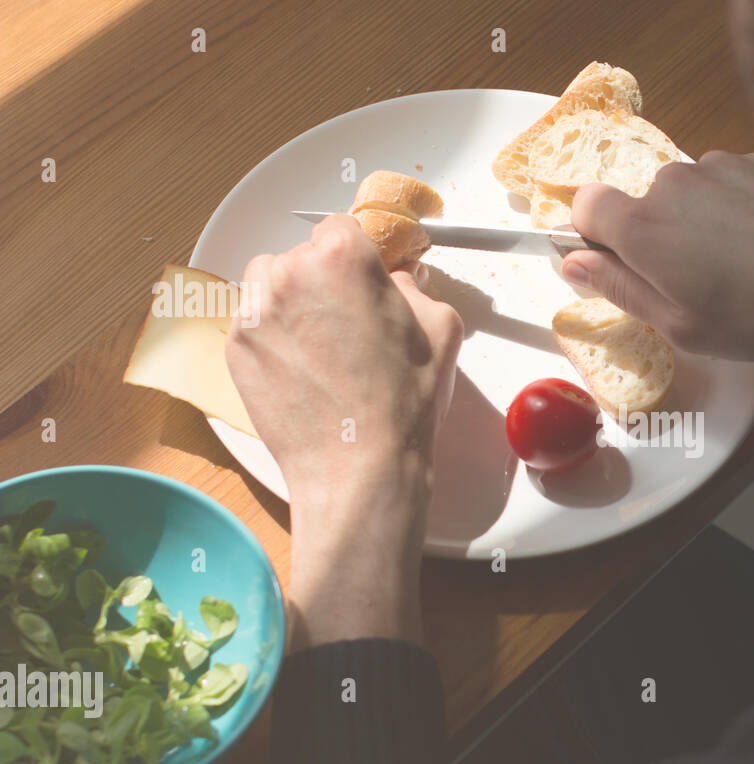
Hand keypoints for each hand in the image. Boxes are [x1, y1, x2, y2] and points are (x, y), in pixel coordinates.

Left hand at [226, 215, 462, 647]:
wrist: (358, 469)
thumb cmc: (403, 403)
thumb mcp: (440, 329)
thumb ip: (415, 286)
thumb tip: (397, 278)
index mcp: (343, 256)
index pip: (342, 226)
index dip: (358, 255)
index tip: (364, 277)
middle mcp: (290, 272)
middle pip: (301, 255)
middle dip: (323, 281)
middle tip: (349, 323)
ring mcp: (255, 311)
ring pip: (270, 285)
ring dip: (292, 304)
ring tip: (321, 347)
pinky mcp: (234, 348)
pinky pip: (254, 325)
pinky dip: (274, 340)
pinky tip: (303, 372)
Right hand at [560, 151, 753, 359]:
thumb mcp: (680, 324)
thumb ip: (620, 289)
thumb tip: (574, 265)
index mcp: (643, 227)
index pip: (584, 207)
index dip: (595, 239)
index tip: (616, 266)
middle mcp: (672, 183)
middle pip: (641, 206)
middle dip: (657, 241)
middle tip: (694, 286)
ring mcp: (717, 166)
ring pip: (687, 196)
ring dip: (700, 227)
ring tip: (740, 269)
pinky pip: (727, 186)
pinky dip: (736, 212)